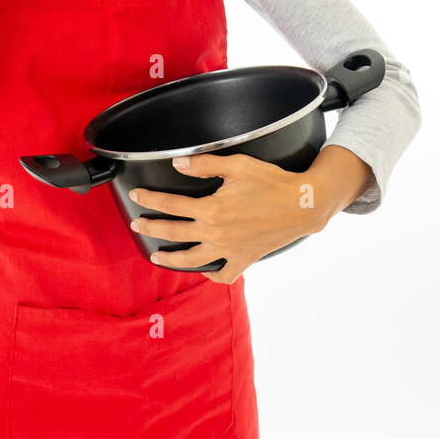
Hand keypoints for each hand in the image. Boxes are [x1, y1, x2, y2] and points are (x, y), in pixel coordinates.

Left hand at [128, 152, 335, 284]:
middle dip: (151, 227)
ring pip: (192, 260)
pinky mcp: (244, 258)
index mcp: (211, 209)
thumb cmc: (271, 182)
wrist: (302, 205)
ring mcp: (229, 250)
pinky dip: (211, 275)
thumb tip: (177, 164)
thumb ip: (203, 164)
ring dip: (171, 259)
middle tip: (137, 224)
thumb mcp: (236, 165)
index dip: (150, 200)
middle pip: (173, 233)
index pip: (171, 205)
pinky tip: (203, 269)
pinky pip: (223, 274)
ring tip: (157, 256)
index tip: (137, 196)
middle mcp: (216, 233)